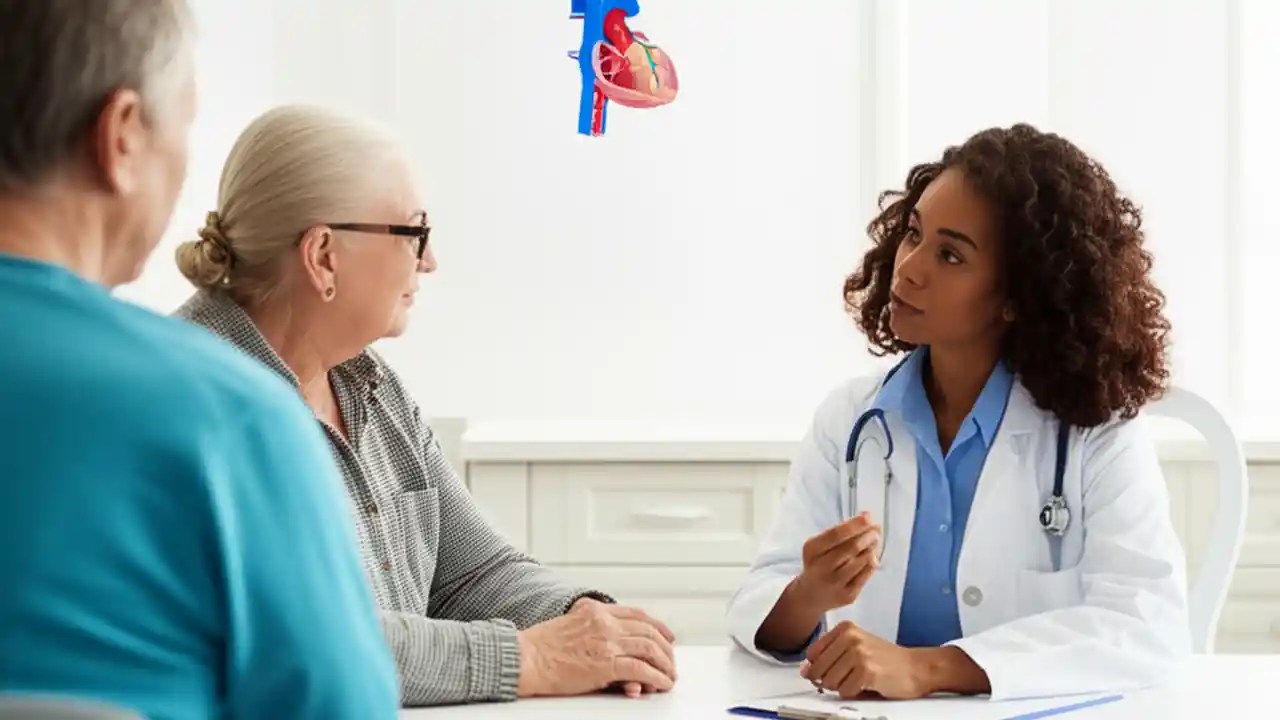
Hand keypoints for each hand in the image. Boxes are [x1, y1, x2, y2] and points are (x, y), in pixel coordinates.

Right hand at [516, 599, 677, 698]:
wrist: (525, 658)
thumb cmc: (539, 646)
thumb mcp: (568, 622)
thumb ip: (591, 624)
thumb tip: (609, 638)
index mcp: (595, 610)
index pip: (636, 614)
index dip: (657, 625)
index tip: (667, 635)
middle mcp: (605, 623)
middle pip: (648, 631)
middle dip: (665, 648)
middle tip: (671, 661)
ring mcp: (606, 642)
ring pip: (649, 649)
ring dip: (665, 665)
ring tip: (669, 676)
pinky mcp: (606, 664)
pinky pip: (641, 670)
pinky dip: (656, 678)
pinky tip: (660, 684)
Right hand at [795, 512, 881, 612]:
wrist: (811, 595)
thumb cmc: (818, 564)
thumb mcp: (818, 547)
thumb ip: (839, 533)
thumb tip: (867, 517)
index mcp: (811, 551)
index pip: (835, 535)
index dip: (854, 525)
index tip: (868, 516)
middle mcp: (821, 568)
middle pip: (850, 548)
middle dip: (867, 536)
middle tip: (877, 529)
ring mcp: (834, 584)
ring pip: (861, 561)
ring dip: (872, 548)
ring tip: (874, 540)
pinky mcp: (847, 595)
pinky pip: (865, 575)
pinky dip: (871, 563)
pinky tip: (872, 557)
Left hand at [801, 621, 929, 699]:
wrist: (915, 667)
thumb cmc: (886, 659)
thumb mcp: (856, 646)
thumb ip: (830, 654)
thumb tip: (806, 670)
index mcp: (845, 628)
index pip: (813, 653)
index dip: (817, 667)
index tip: (826, 671)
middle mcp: (850, 638)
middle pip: (818, 669)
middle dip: (827, 680)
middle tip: (845, 679)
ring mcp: (859, 654)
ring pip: (829, 682)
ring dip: (841, 687)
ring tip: (856, 680)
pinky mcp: (867, 671)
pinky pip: (845, 691)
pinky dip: (853, 693)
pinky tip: (865, 685)